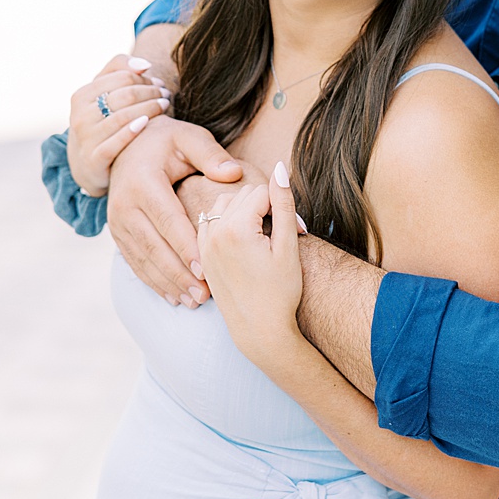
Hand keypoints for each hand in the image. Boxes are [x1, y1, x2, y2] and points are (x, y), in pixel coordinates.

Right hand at [67, 55, 170, 195]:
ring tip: (165, 105)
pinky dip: (132, 130)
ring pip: (123, 116)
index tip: (159, 83)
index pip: (122, 77)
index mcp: (81, 95)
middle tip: (167, 94)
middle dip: (151, 92)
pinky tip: (147, 123)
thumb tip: (145, 64)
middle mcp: (80, 115)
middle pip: (126, 95)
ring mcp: (85, 138)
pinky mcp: (93, 159)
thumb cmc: (101, 122)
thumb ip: (119, 70)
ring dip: (150, 108)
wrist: (86, 164)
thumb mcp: (102, 94)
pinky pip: (116, 142)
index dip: (145, 79)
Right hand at [105, 114, 243, 306]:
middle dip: (179, 274)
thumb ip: (211, 155)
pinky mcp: (117, 234)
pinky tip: (173, 297)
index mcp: (143, 182)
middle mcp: (124, 205)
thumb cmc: (168, 141)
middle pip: (154, 246)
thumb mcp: (189, 137)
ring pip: (143, 260)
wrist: (129, 145)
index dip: (186, 246)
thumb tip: (233, 173)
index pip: (168, 220)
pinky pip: (134, 263)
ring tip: (193, 302)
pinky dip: (153, 281)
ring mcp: (117, 222)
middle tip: (204, 296)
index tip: (207, 269)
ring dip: (167, 283)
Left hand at [198, 162, 308, 368]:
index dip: (283, 206)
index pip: (261, 192)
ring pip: (225, 204)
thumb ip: (283, 203)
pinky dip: (226, 222)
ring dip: (244, 211)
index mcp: (235, 228)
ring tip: (263, 236)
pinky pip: (211, 221)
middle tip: (283, 235)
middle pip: (243, 195)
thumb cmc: (279, 292)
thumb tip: (279, 167)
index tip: (296, 230)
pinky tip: (243, 240)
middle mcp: (213, 232)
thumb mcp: (287, 246)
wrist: (258, 331)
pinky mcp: (201, 254)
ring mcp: (203, 244)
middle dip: (264, 207)